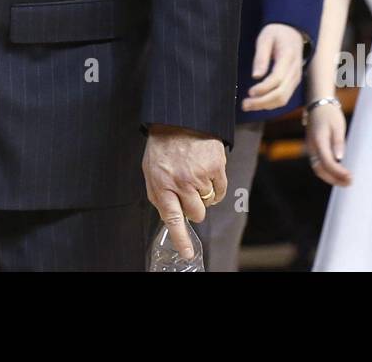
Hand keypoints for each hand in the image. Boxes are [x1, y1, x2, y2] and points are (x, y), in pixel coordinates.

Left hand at [142, 125, 226, 259]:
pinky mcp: (216, 166)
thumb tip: (169, 216)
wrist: (180, 118)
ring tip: (194, 173)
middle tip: (189, 193)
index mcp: (162, 184)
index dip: (181, 238)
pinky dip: (215, 186)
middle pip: (196, 214)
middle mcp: (181, 182)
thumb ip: (159, 194)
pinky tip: (207, 171)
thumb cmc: (163, 146)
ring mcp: (200, 175)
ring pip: (209, 202)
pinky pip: (220, 190)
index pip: (172, 218)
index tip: (188, 253)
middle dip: (195, 209)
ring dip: (204, 193)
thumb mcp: (150, 170)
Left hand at [242, 23, 305, 111]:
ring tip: (248, 105)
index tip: (249, 92)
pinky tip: (257, 102)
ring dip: (265, 105)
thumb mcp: (265, 38)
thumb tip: (256, 76)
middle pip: (281, 94)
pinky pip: (284, 98)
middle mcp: (295, 71)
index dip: (263, 88)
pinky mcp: (293, 83)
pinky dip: (270, 103)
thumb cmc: (277, 33)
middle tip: (244, 104)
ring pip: (283, 100)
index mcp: (288, 57)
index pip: (277, 79)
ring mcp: (296, 78)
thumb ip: (261, 57)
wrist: (293, 33)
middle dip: (262, 102)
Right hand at [305, 100, 351, 185]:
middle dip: (334, 179)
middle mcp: (312, 147)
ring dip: (331, 178)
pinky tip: (338, 174)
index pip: (327, 162)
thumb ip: (338, 143)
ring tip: (346, 181)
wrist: (318, 104)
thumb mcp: (338, 126)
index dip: (338, 172)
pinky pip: (318, 164)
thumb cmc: (330, 114)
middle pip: (320, 169)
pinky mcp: (313, 149)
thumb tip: (339, 159)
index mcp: (318, 140)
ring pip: (318, 169)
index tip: (350, 177)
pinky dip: (328, 172)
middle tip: (350, 183)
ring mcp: (311, 148)